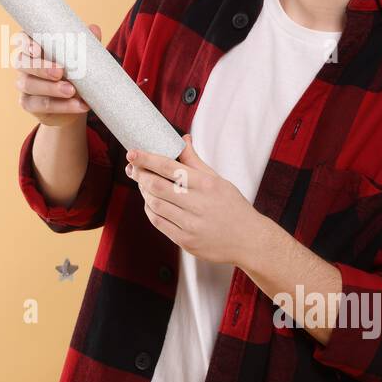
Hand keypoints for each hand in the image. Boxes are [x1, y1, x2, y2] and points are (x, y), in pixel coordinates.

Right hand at [13, 24, 99, 127]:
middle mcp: (24, 64)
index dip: (26, 43)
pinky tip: (78, 105)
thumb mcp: (82, 56)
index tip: (38, 49)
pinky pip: (40, 105)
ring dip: (52, 88)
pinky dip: (61, 106)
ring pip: (30, 85)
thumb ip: (85, 43)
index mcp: (34, 47)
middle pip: (23, 63)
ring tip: (72, 91)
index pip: (22, 40)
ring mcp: (24, 84)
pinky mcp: (28, 103)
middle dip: (41, 67)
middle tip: (60, 71)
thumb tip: (93, 29)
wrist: (76, 101)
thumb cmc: (75, 71)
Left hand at [125, 133, 267, 265]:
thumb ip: (195, 161)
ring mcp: (191, 225)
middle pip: (156, 186)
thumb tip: (182, 140)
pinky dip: (150, 210)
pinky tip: (152, 202)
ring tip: (144, 184)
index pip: (169, 167)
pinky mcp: (185, 241)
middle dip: (141, 175)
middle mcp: (198, 204)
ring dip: (144, 192)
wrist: (249, 241)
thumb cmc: (233, 207)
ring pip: (154, 204)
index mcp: (206, 184)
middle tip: (134, 168)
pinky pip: (158, 223)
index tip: (133, 153)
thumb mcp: (217, 180)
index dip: (147, 159)